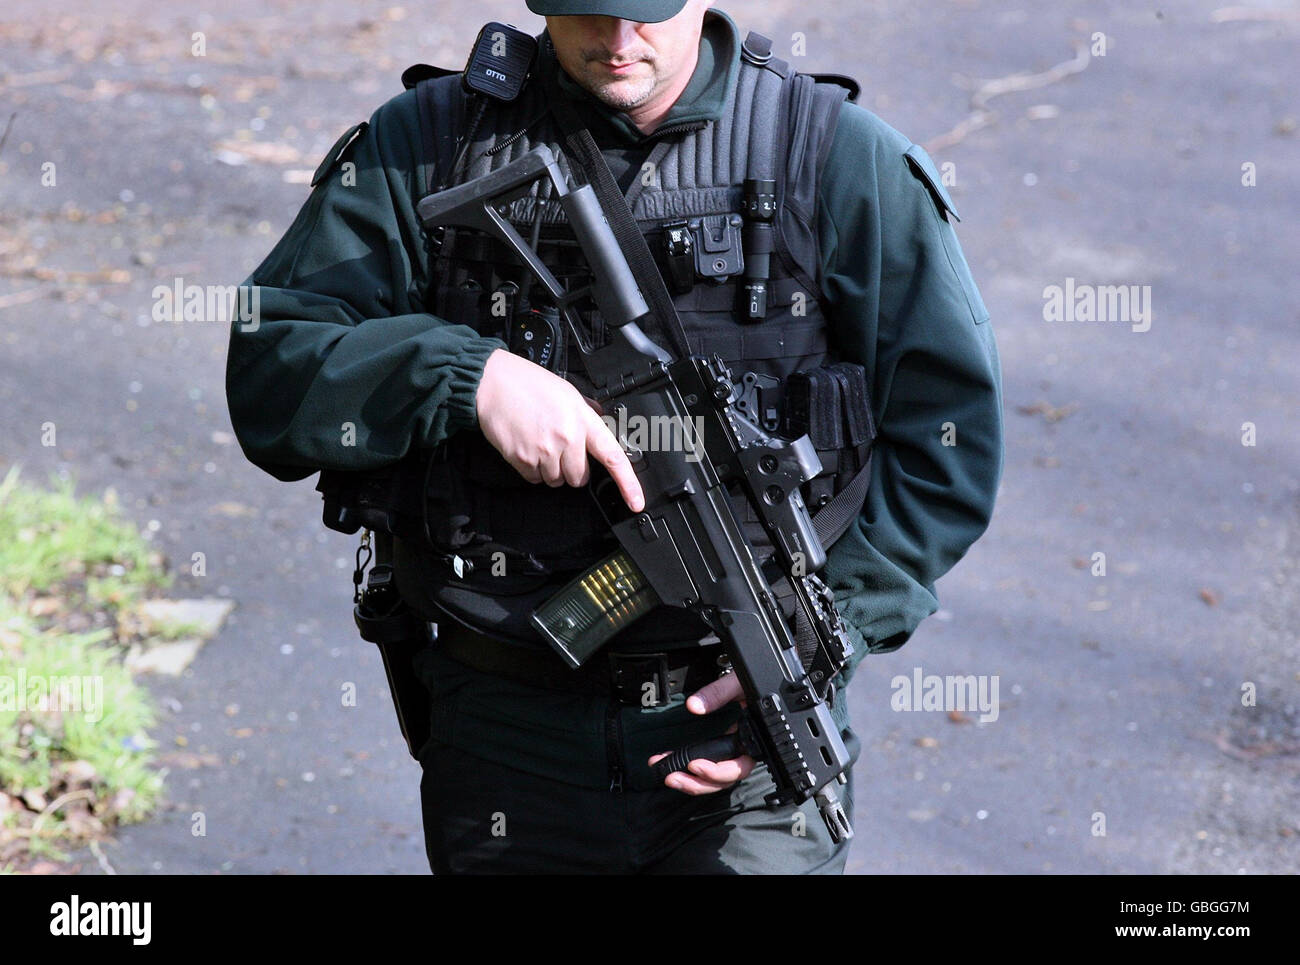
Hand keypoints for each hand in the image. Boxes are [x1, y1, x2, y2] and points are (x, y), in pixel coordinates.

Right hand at [475, 349, 643, 511]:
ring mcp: (544, 450)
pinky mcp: (523, 459)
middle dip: (571, 469)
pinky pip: (534, 479)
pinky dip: (531, 469)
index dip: (628, 483)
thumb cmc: (527, 384)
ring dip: (549, 469)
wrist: (492, 382)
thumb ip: (586, 412)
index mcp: (583, 419)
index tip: (636, 502)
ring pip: (556, 481)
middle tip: (558, 447)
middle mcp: (567, 437)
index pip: (613, 457)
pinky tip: (526, 446)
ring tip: (539, 442)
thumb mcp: (567, 392)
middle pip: (579, 478)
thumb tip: (601, 422)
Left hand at [648, 672, 755, 794]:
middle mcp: (743, 749)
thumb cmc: (753, 680)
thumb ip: (719, 692)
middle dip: (698, 783)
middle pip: (724, 780)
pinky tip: (671, 766)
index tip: (695, 765)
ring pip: (715, 780)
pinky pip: (706, 769)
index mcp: (754, 738)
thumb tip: (695, 706)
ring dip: (691, 782)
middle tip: (673, 777)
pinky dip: (689, 772)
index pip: (740, 766)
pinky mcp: (718, 749)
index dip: (717, 772)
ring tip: (669, 776)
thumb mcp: (739, 682)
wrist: (756, 676)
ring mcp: (730, 751)